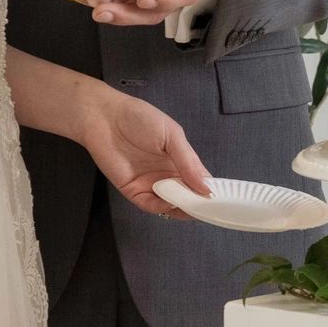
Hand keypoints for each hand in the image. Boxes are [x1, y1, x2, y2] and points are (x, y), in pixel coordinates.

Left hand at [74, 82, 213, 218]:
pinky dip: (162, 207)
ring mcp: (151, 185)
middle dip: (199, 204)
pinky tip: (170, 201)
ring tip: (193, 207)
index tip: (223, 200)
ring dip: (182, 208)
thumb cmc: (139, 118)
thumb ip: (189, 161)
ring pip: (172, 205)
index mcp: (180, 161)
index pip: (201, 181)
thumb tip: (208, 187)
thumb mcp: (171, 135)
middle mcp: (168, 176)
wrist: (104, 117)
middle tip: (210, 209)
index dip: (211, 191)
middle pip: (189, 197)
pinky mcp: (134, 191)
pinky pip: (152, 205)